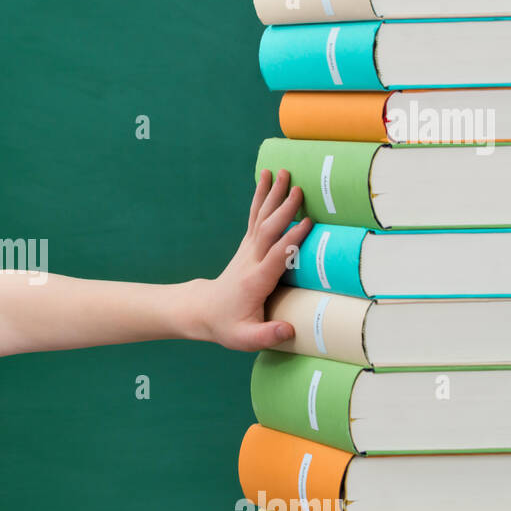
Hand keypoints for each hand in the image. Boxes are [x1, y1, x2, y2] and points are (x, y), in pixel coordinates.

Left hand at [196, 168, 312, 351]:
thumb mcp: (245, 338)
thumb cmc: (227, 325)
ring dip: (271, 195)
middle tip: (298, 188)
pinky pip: (254, 217)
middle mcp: (250, 260)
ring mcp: (247, 250)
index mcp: (255, 280)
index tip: (308, 222)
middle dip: (282, 209)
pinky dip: (261, 197)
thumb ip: (267, 335)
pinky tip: (265, 179)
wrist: (202, 311)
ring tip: (281, 172)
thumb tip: (288, 331)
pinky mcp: (246, 246)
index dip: (290, 239)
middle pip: (267, 230)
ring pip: (259, 218)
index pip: (276, 255)